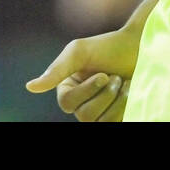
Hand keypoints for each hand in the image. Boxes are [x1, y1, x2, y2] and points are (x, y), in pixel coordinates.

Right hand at [25, 26, 142, 121]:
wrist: (140, 47)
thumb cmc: (107, 46)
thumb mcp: (78, 52)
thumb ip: (56, 70)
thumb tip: (30, 87)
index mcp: (67, 89)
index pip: (67, 103)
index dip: (86, 91)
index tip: (103, 74)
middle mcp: (81, 104)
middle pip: (84, 116)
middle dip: (104, 95)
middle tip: (115, 77)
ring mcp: (100, 113)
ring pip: (100, 122)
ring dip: (116, 101)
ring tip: (125, 84)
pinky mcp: (116, 117)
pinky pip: (115, 123)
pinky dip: (125, 107)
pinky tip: (131, 92)